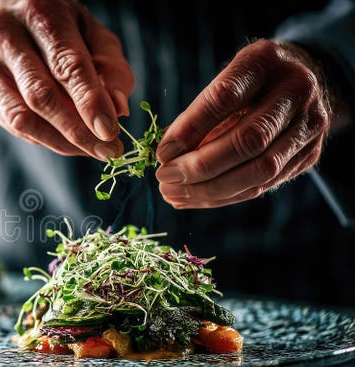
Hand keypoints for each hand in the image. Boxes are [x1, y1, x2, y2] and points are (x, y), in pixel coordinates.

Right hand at [0, 0, 133, 159]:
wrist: (4, 16)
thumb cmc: (58, 29)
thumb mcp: (92, 35)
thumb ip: (111, 68)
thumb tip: (118, 109)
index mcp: (40, 11)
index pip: (67, 64)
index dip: (90, 102)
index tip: (111, 132)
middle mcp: (5, 31)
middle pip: (41, 95)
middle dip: (77, 130)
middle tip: (107, 150)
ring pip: (21, 117)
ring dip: (59, 141)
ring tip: (88, 149)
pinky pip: (9, 123)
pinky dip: (40, 137)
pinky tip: (61, 139)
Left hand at [156, 40, 330, 208]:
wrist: (307, 78)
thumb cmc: (249, 81)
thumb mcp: (224, 79)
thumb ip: (198, 113)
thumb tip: (167, 154)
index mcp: (266, 62)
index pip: (225, 98)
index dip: (190, 129)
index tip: (162, 152)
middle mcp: (296, 91)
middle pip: (248, 140)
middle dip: (199, 166)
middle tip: (164, 178)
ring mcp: (309, 125)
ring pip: (260, 170)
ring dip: (210, 189)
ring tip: (173, 193)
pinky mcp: (310, 155)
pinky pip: (264, 185)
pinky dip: (224, 196)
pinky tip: (194, 198)